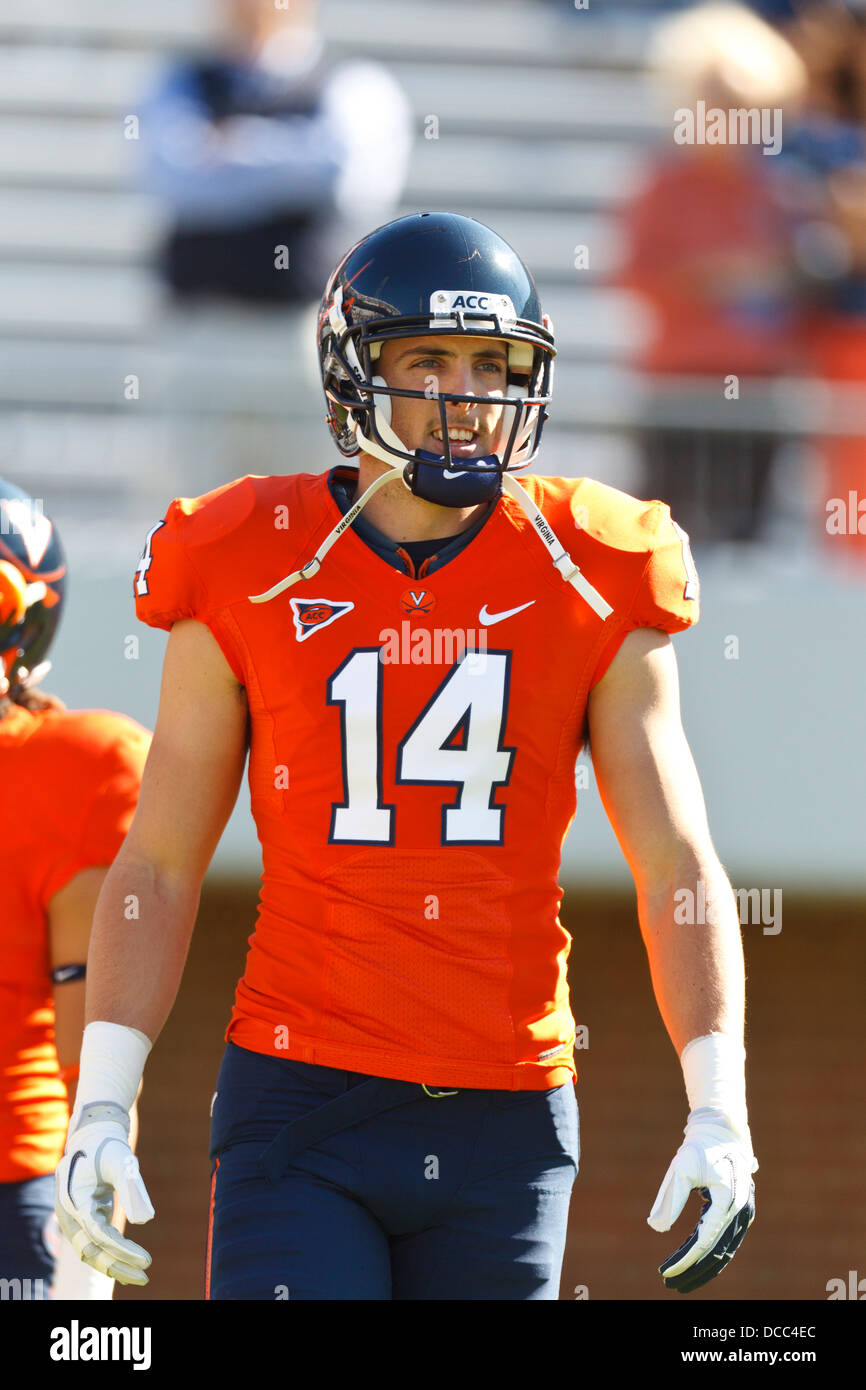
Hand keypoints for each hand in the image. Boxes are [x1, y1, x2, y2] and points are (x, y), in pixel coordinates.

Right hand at [55, 1101, 154, 1286]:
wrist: (94, 1134)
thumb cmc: (108, 1146)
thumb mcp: (122, 1162)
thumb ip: (132, 1189)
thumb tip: (145, 1220)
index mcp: (72, 1199)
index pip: (98, 1234)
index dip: (121, 1249)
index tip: (145, 1259)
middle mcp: (68, 1214)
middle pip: (90, 1251)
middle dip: (116, 1266)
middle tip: (145, 1276)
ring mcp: (74, 1219)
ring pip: (90, 1251)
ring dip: (113, 1265)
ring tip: (140, 1276)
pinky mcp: (84, 1219)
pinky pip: (96, 1243)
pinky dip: (111, 1254)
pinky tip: (130, 1262)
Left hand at [648, 1108, 756, 1292]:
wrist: (722, 1131)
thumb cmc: (700, 1148)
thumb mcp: (681, 1168)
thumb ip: (670, 1198)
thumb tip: (656, 1227)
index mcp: (728, 1200)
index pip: (705, 1240)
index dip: (685, 1259)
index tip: (666, 1272)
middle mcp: (740, 1211)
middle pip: (718, 1253)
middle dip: (694, 1271)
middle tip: (670, 1285)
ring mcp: (743, 1213)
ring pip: (724, 1250)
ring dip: (703, 1267)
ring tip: (679, 1280)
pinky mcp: (738, 1213)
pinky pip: (724, 1239)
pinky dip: (708, 1253)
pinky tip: (689, 1259)